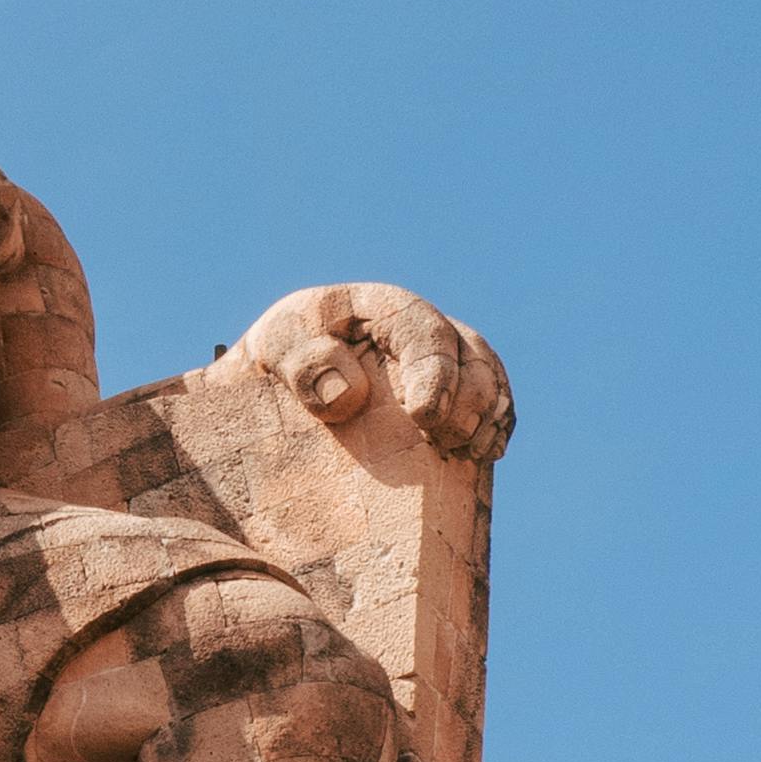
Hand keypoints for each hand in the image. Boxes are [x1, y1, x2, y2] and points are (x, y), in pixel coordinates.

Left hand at [226, 283, 512, 466]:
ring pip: (486, 377)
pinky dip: (491, 427)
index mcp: (378, 307)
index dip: (434, 370)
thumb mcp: (271, 349)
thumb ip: (299, 361)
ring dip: (487, 415)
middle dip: (469, 397)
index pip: (421, 327)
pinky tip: (483, 455)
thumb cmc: (270, 363)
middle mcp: (417, 330)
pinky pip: (486, 405)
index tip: (424, 415)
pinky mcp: (443, 399)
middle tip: (447, 440)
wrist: (268, 391)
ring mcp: (436, 363)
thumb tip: (347, 394)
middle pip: (469, 351)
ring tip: (471, 451)